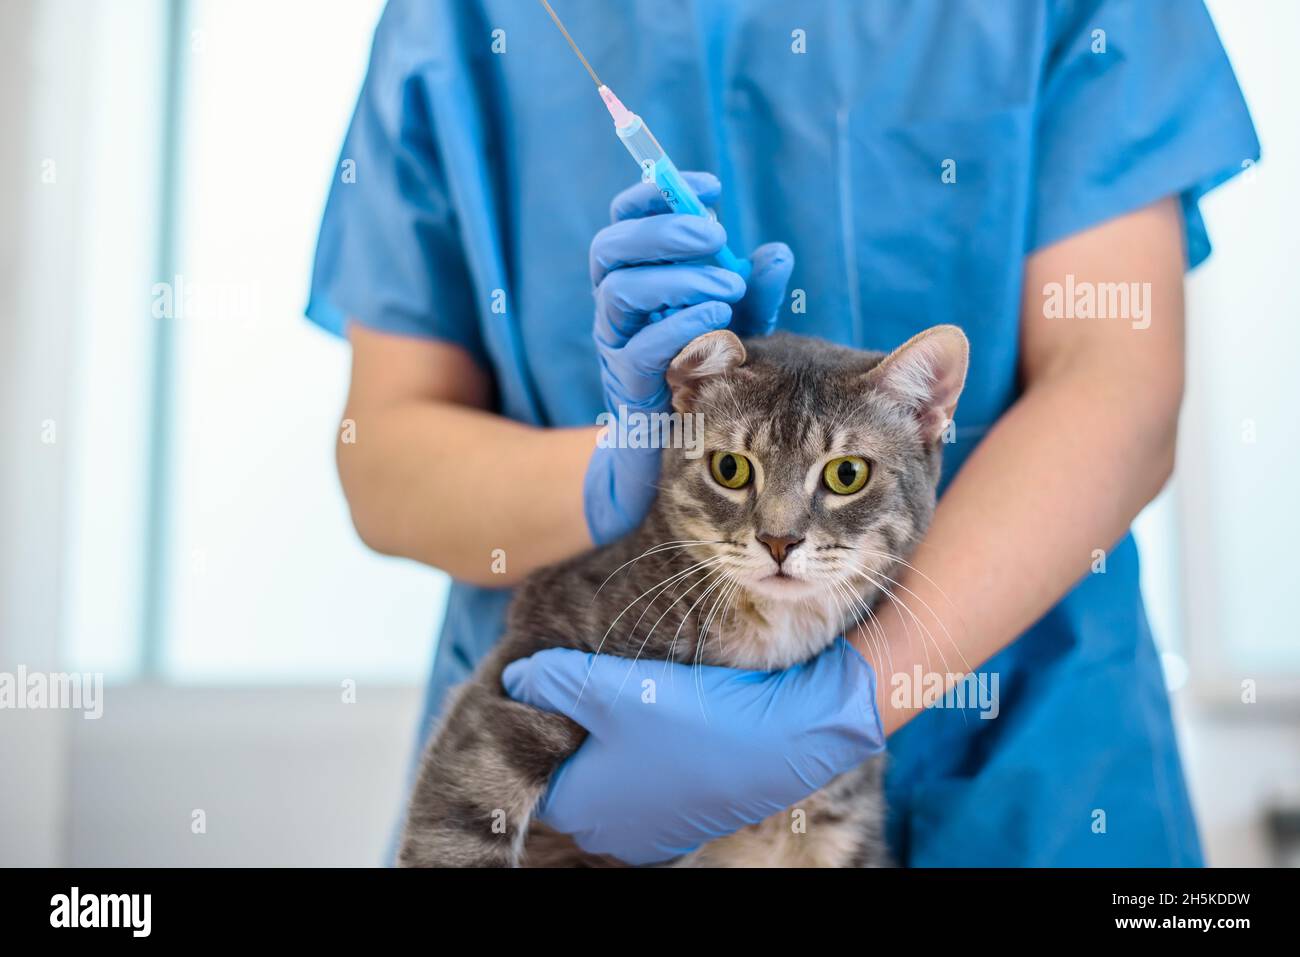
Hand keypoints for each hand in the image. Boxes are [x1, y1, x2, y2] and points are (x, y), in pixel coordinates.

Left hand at [501, 637, 882, 864]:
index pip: (533, 762)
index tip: (551, 676)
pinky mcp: (687, 814)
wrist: (784, 740)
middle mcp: (608, 830)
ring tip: (630, 688)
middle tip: (589, 675)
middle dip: (576, 725)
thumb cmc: (691, 719)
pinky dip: (650, 750)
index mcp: (578, 805)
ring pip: (612, 772)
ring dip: (614, 736)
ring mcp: (651, 828)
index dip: (537, 716)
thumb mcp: (611, 687)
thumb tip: (514, 679)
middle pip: (572, 767)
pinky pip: (651, 778)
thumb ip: (552, 680)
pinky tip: (667, 713)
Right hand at [583, 172, 793, 544]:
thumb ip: (752, 291)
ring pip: (618, 292)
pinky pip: (638, 350)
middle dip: (663, 233)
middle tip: (716, 238)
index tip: (710, 190)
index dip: (656, 194)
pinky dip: (680, 329)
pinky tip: (721, 327)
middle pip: (611, 248)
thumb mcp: (738, 327)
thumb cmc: (709, 379)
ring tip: (727, 289)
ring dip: (676, 281)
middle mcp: (616, 308)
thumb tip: (776, 253)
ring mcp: (615, 346)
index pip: (625, 219)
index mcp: (637, 278)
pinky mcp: (626, 387)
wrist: (678, 454)